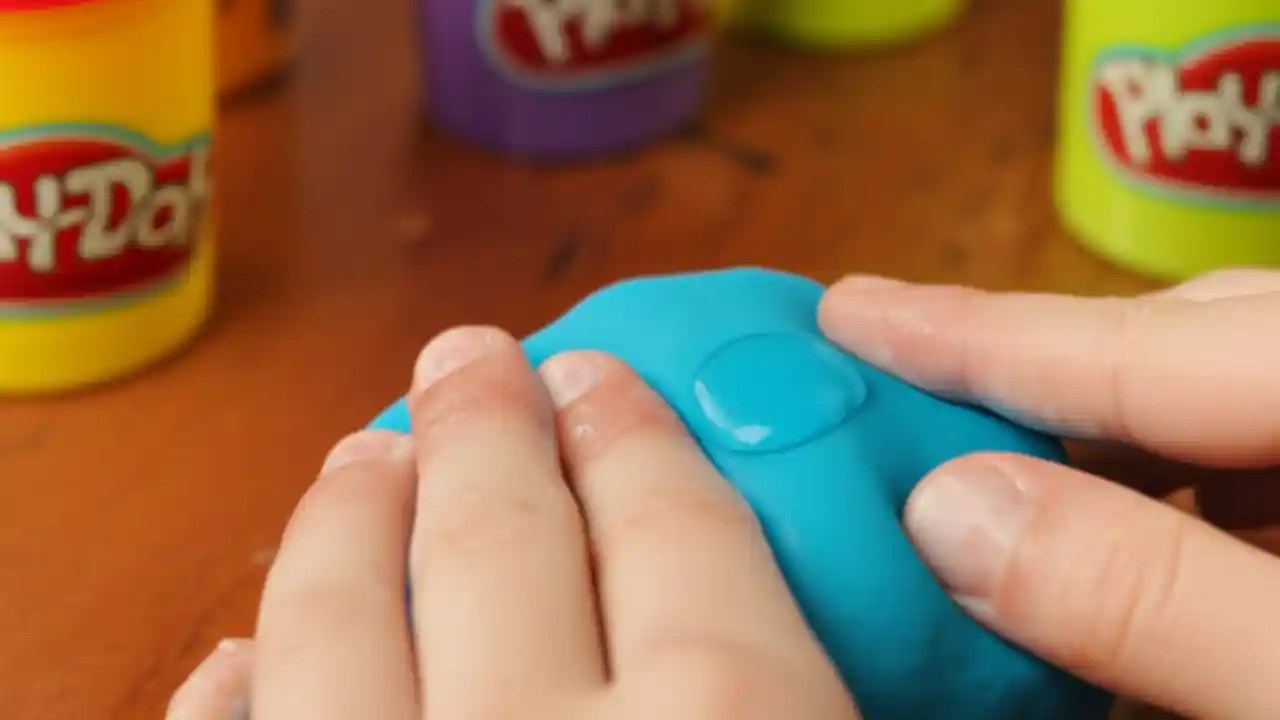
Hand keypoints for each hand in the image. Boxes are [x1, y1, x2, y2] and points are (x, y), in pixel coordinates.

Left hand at [168, 328, 856, 719]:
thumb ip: (833, 686)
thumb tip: (857, 618)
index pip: (679, 532)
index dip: (638, 439)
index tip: (606, 380)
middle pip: (500, 545)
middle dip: (483, 436)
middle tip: (472, 362)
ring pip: (339, 628)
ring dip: (347, 524)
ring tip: (362, 459)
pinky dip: (238, 701)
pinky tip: (242, 660)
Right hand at [818, 268, 1279, 719]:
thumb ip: (1153, 594)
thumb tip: (949, 515)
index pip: (1150, 346)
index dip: (985, 334)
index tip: (850, 311)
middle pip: (1184, 342)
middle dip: (1030, 363)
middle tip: (891, 372)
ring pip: (1215, 400)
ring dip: (1092, 434)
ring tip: (974, 462)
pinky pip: (1254, 471)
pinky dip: (1163, 496)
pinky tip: (1102, 535)